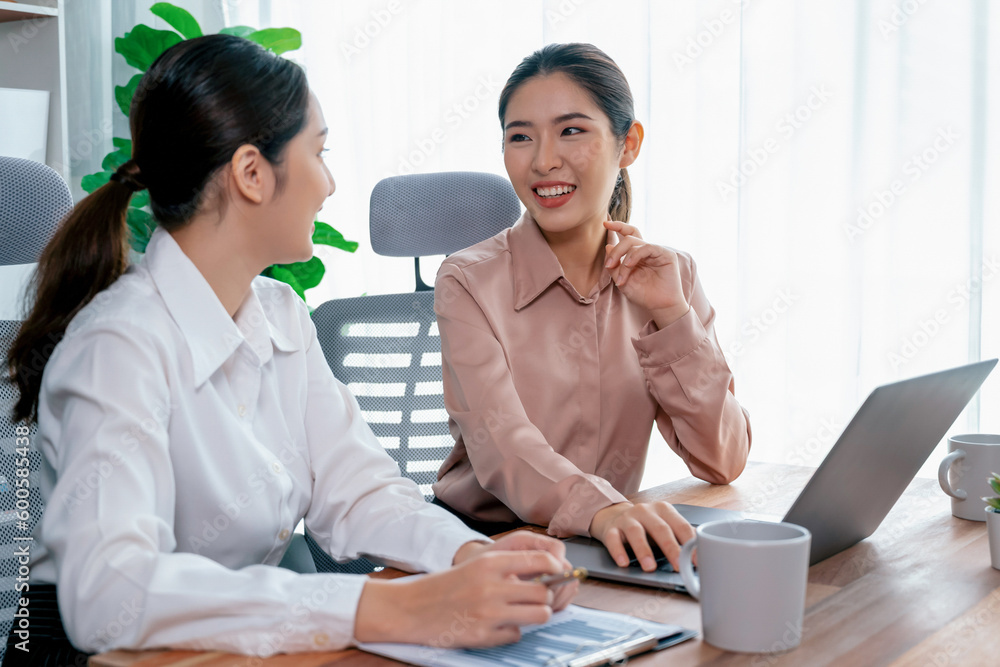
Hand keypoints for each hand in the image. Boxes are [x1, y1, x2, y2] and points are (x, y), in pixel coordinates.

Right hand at [355, 549, 565, 646]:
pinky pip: (517, 635)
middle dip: (547, 597)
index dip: (557, 568)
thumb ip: (508, 565)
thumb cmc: (446, 585)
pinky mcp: (483, 635)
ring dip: (536, 615)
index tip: (558, 573)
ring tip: (523, 612)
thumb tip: (548, 570)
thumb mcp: (477, 564)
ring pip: (539, 615)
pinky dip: (512, 632)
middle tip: (538, 598)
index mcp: (490, 562)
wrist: (411, 608)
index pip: (542, 560)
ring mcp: (488, 613)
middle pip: (546, 593)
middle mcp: (492, 586)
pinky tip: (497, 625)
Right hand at [589, 501, 694, 572]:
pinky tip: (623, 563)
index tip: (696, 561)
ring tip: (649, 567)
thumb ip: (681, 536)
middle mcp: (645, 511)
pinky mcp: (611, 528)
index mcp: (664, 510)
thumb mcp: (664, 525)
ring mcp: (627, 518)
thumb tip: (702, 555)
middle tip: (678, 566)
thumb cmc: (646, 526)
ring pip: (636, 532)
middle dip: (671, 548)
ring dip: (643, 550)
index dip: (690, 544)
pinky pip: (613, 539)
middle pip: (660, 529)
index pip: (681, 526)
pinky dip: (618, 551)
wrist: (613, 516)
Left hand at [603, 220, 689, 327]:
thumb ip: (614, 266)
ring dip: (623, 256)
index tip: (604, 223)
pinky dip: (635, 255)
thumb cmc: (643, 295)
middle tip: (609, 264)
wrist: (659, 306)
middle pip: (629, 237)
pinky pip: (648, 247)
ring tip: (618, 272)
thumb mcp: (622, 281)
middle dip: (616, 249)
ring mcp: (656, 251)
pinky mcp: (666, 255)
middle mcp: (646, 251)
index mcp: (636, 255)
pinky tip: (629, 265)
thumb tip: (608, 246)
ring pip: (635, 242)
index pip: (627, 235)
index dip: (617, 227)